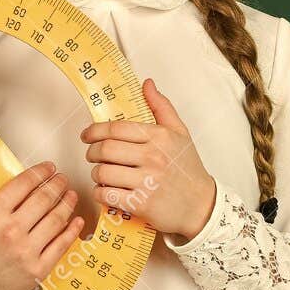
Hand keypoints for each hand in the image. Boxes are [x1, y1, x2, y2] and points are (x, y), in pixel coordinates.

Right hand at [0, 156, 83, 289]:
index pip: (24, 184)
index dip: (40, 172)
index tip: (48, 167)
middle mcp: (10, 232)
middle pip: (44, 199)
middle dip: (57, 185)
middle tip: (61, 179)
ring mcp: (26, 252)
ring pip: (56, 219)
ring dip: (67, 203)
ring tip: (70, 194)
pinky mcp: (38, 269)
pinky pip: (62, 245)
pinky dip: (72, 230)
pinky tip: (76, 220)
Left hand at [79, 77, 215, 241]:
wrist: (202, 205)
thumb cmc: (188, 169)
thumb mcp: (180, 133)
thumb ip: (162, 107)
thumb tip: (147, 84)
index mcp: (159, 137)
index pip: (116, 128)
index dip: (94, 131)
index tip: (86, 135)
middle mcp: (153, 157)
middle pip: (104, 150)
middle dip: (91, 152)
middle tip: (92, 155)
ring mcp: (147, 182)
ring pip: (102, 173)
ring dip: (96, 173)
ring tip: (102, 174)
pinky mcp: (141, 204)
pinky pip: (106, 194)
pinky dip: (100, 192)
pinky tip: (106, 190)